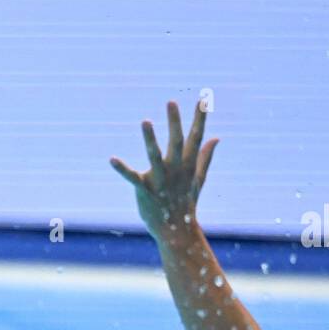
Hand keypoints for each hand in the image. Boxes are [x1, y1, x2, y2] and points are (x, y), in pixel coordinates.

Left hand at [110, 99, 217, 237]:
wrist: (176, 231)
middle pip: (177, 142)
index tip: (204, 98)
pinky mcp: (145, 190)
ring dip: (150, 139)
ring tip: (145, 121)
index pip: (196, 137)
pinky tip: (112, 159)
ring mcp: (161, 180)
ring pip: (155, 156)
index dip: (200, 118)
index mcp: (188, 165)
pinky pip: (133, 178)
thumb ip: (205, 156)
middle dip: (175, 122)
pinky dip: (123, 169)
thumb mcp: (198, 178)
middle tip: (171, 102)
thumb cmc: (186, 202)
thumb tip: (216, 138)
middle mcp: (176, 170)